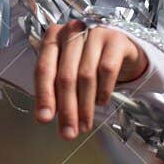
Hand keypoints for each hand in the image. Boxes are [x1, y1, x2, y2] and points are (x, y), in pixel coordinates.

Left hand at [34, 20, 148, 140]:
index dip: (44, 96)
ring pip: (86, 75)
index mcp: (52, 37)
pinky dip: (103, 90)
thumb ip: (54, 89)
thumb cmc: (85, 61)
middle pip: (65, 76)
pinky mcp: (116, 39)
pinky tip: (101, 103)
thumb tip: (45, 117)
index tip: (44, 120)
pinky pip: (108, 69)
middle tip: (68, 133)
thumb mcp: (66, 71)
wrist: (119, 48)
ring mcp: (95, 32)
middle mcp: (72, 31)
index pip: (43, 69)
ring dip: (85, 106)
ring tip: (84, 125)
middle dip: (67, 109)